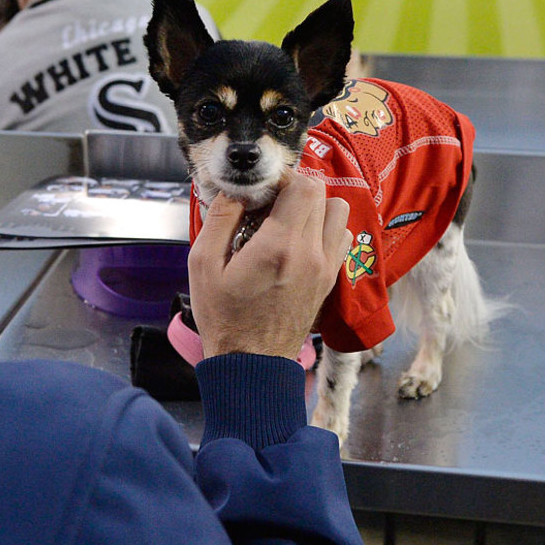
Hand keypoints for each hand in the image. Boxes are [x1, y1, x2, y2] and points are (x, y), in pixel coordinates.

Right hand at [188, 170, 349, 360]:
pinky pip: (341, 238)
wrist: (252, 366)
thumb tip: (234, 192)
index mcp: (279, 247)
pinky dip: (325, 231)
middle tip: (270, 204)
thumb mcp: (202, 265)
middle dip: (294, 190)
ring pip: (338, 213)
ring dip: (315, 209)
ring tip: (287, 222)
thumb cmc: (224, 318)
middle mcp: (310, 254)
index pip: (304, 186)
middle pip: (322, 194)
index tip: (262, 189)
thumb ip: (219, 219)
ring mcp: (325, 268)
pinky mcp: (330, 280)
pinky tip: (299, 243)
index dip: (282, 178)